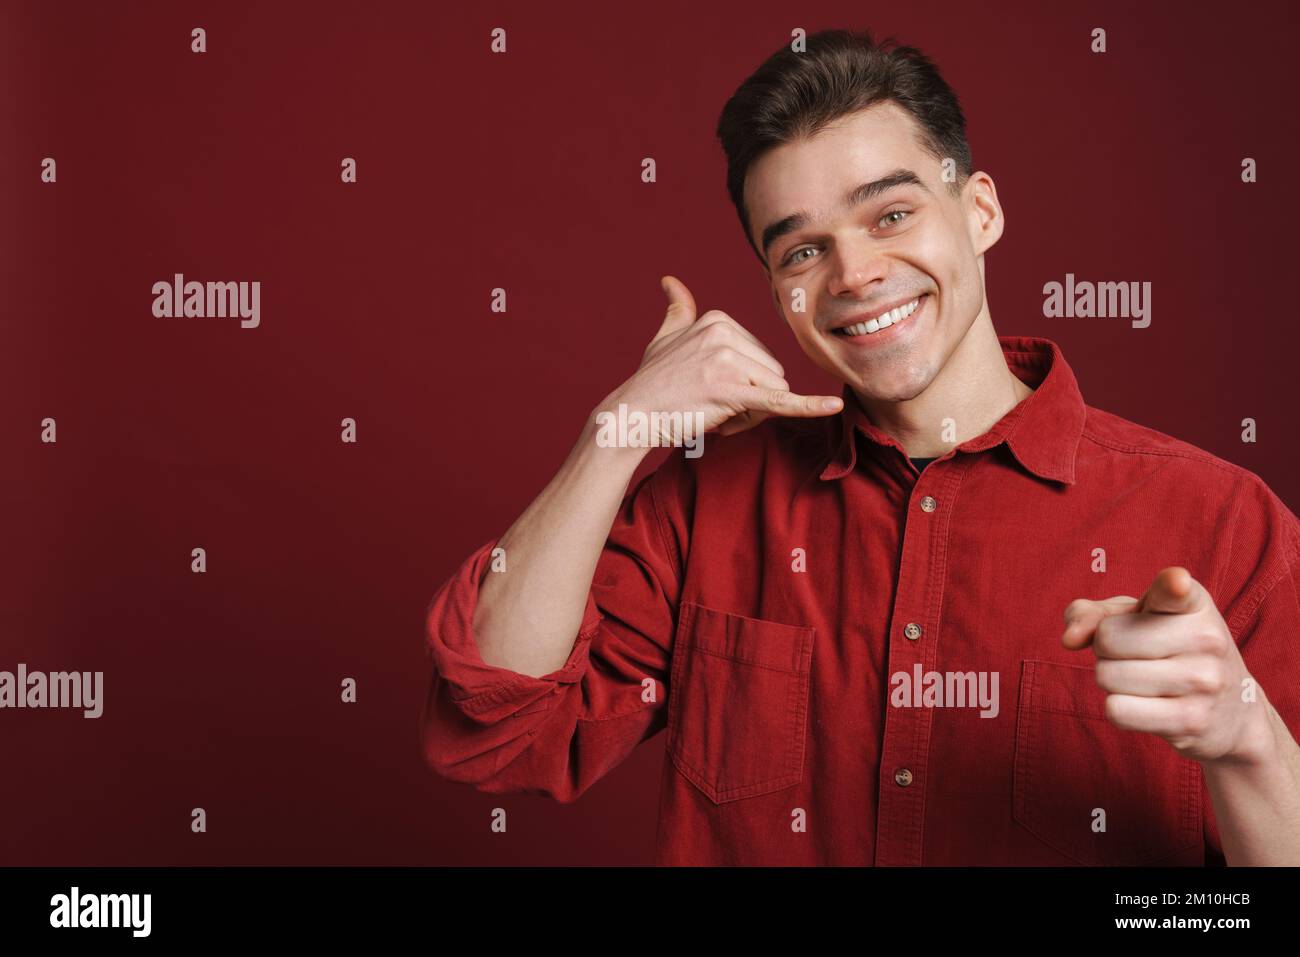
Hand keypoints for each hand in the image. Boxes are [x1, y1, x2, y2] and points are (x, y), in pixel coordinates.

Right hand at [597, 275, 842, 441]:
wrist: (632, 414)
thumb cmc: (651, 381)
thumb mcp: (665, 338)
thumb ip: (677, 309)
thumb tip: (670, 281)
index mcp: (719, 320)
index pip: (761, 358)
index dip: (742, 382)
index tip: (707, 387)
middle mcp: (725, 335)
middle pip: (771, 376)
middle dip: (750, 400)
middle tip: (711, 405)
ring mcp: (729, 362)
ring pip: (771, 395)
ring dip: (748, 415)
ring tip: (712, 412)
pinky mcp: (732, 391)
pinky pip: (779, 401)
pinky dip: (809, 406)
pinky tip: (834, 405)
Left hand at [1061, 566, 1270, 764]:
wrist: (1231, 711)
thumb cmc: (1168, 649)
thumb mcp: (1136, 618)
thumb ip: (1093, 615)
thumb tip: (1069, 639)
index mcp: (1192, 601)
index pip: (1173, 589)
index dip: (1172, 585)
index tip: (1176, 583)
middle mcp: (1207, 638)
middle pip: (1106, 640)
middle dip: (1106, 650)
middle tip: (1136, 655)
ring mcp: (1204, 681)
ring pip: (1107, 676)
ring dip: (1112, 680)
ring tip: (1144, 678)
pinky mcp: (1191, 720)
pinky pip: (1117, 710)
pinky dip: (1120, 709)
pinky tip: (1149, 705)